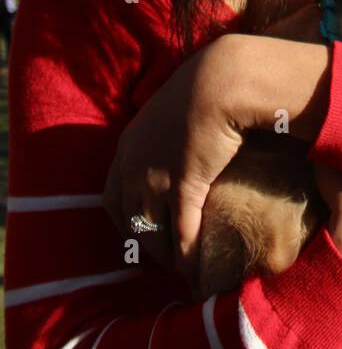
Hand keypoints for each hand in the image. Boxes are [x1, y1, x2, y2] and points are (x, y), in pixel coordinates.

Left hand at [103, 35, 245, 279]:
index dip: (127, 222)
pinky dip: (188, 253)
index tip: (144, 235)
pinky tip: (197, 265)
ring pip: (153, 233)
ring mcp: (155, 178)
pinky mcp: (184, 186)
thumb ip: (168, 131)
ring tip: (184, 269)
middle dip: (146, 246)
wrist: (221, 79)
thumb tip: (182, 143)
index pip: (111, 199)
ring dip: (167, 256)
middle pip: (130, 221)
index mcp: (127, 146)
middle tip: (166, 261)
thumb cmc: (205, 87)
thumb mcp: (172, 110)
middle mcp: (133, 166)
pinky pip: (182, 232)